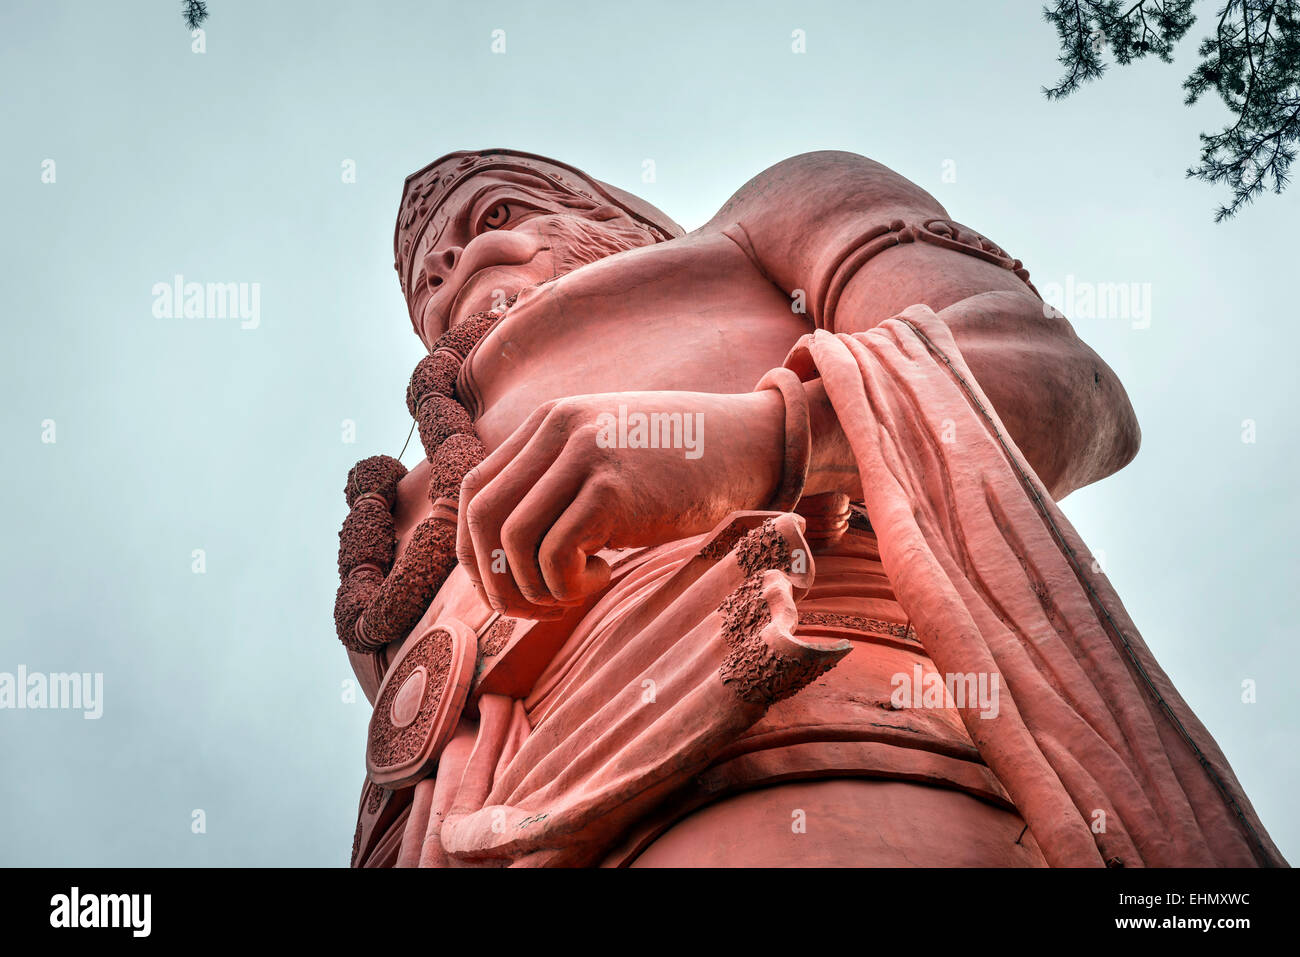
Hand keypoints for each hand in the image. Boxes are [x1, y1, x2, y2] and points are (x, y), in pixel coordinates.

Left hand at [456, 389, 784, 617]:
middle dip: (496, 579)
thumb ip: (558, 482)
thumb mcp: (608, 456)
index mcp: (549, 423)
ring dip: (535, 588)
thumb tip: (506, 553)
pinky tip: (608, 578)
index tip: (506, 585)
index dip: (476, 549)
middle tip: (537, 607)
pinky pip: (556, 555)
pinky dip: (570, 585)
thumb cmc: (680, 465)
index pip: (475, 491)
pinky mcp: (613, 490)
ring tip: (576, 593)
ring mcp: (584, 456)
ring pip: (513, 541)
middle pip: (482, 519)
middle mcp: (557, 431)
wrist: (750, 444)